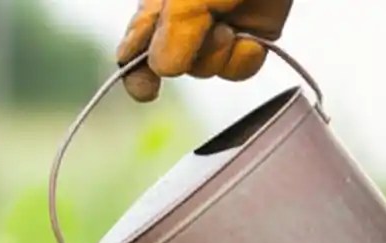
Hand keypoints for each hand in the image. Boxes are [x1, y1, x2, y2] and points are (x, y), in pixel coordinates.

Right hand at [116, 0, 292, 101]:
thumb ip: (171, 34)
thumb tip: (163, 71)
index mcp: (159, 6)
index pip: (135, 47)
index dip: (136, 72)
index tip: (146, 91)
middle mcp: (185, 21)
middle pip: (172, 65)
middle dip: (189, 54)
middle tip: (207, 25)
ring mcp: (218, 30)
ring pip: (206, 70)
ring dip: (218, 53)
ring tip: (229, 23)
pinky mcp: (250, 37)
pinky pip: (237, 70)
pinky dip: (243, 59)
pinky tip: (249, 38)